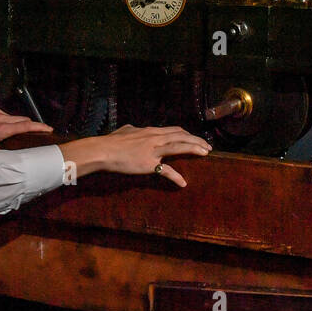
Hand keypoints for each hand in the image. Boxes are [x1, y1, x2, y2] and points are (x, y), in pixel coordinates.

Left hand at [0, 107, 52, 151]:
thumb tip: (18, 158)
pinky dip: (9, 120)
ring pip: (14, 116)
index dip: (40, 127)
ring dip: (19, 123)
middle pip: (23, 119)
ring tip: (22, 132)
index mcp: (2, 128)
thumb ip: (6, 153)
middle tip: (40, 133)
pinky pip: (5, 114)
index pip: (27, 125)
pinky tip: (5, 128)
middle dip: (32, 125)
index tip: (50, 129)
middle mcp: (0, 117)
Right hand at [60, 124, 210, 186]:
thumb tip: (132, 128)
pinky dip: (176, 177)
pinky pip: (166, 171)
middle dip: (196, 140)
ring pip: (179, 146)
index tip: (195, 138)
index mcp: (150, 131)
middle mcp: (155, 137)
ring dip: (194, 149)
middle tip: (207, 146)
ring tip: (205, 153)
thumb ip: (132, 129)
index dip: (187, 134)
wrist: (103, 150)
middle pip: (181, 136)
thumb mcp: (124, 131)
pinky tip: (183, 183)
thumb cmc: (111, 141)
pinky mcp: (149, 163)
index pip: (174, 130)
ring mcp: (153, 150)